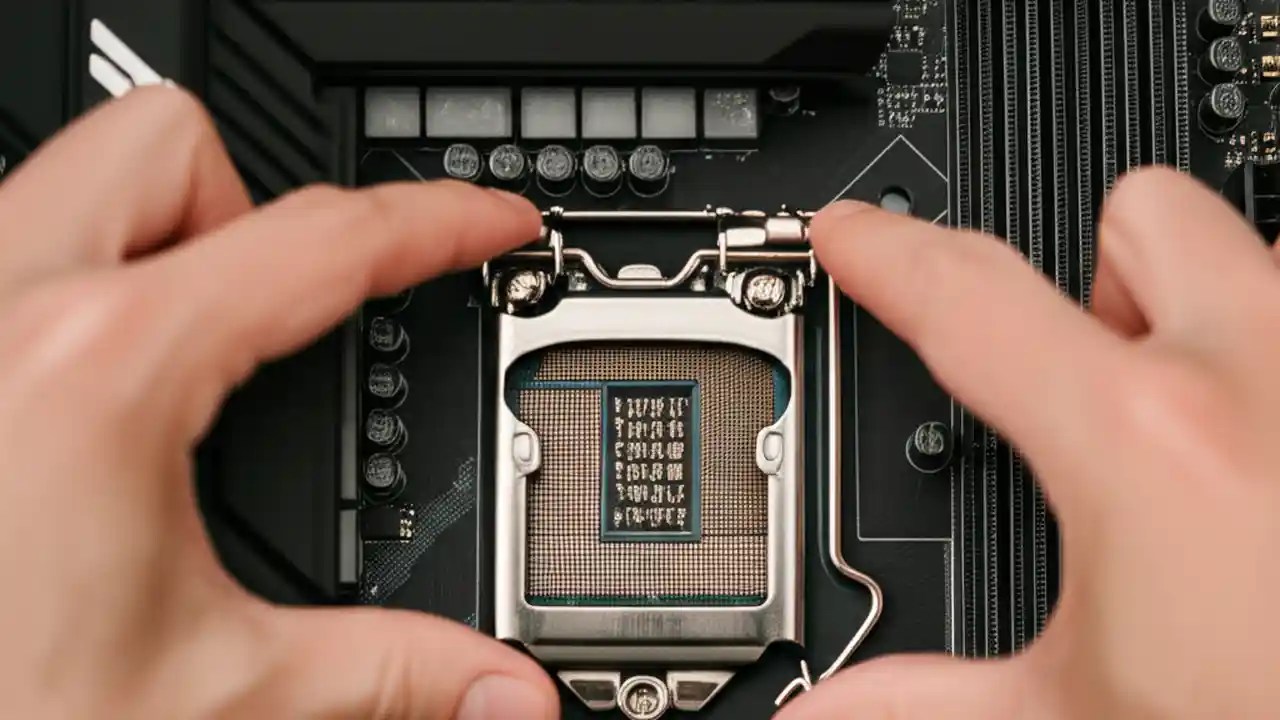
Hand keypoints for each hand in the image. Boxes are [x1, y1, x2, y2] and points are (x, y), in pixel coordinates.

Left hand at [0, 88, 556, 718]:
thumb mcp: (214, 695)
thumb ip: (387, 676)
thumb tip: (501, 692)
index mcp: (105, 369)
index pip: (321, 243)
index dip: (436, 222)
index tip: (491, 220)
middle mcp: (0, 309)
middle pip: (171, 146)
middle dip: (256, 211)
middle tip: (285, 319)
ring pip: (74, 175)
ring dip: (163, 238)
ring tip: (196, 357)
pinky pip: (10, 249)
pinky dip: (82, 284)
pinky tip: (98, 400)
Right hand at [781, 168, 1279, 719]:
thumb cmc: (1279, 719)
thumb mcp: (1079, 717)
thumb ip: (927, 703)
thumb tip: (823, 717)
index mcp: (1144, 440)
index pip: (968, 300)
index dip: (887, 255)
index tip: (852, 231)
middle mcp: (1263, 370)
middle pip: (1134, 214)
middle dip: (1091, 272)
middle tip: (1086, 373)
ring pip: (1257, 256)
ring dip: (1207, 316)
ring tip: (1203, 430)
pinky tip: (1274, 462)